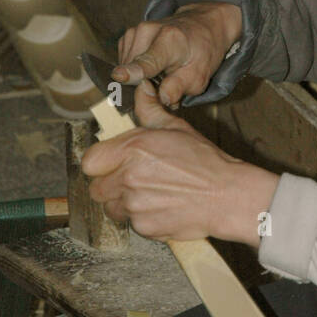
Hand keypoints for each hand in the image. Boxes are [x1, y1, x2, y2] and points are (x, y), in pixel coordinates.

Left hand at [81, 83, 277, 243]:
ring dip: (124, 203)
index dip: (100, 163)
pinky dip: (141, 218)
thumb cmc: (205, 162)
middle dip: (111, 185)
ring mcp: (134, 205)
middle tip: (133, 181)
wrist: (226, 196)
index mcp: (132, 149)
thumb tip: (142, 89)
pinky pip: (131, 223)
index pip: (90, 162)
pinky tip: (160, 207)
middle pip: (97, 188)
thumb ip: (151, 110)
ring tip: (149, 195)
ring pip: (111, 208)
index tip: (111, 164)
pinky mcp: (143, 226)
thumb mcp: (177, 129)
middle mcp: (128, 178)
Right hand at [112, 2, 242, 108]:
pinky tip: (153, 66)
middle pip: (133, 69)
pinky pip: (125, 62)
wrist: (201, 25)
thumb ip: (179, 87)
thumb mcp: (200, 75)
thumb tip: (161, 99)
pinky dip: (136, 68)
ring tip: (161, 73)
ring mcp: (136, 31)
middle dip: (144, 85)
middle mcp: (150, 31)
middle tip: (165, 85)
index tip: (119, 76)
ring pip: (126, 67)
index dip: (133, 71)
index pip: (149, 61)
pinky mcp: (129, 35)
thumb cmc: (201, 52)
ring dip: (140, 77)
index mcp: (171, 41)